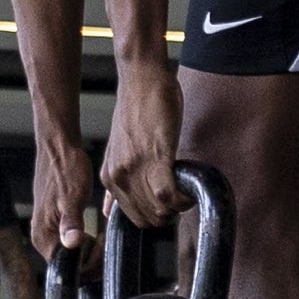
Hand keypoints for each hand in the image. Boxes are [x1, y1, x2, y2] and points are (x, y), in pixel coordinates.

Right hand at [29, 137, 96, 257]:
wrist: (59, 148)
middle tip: (106, 244)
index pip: (65, 270)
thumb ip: (72, 222)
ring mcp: (47, 231)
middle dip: (91, 261)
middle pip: (68, 266)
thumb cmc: (65, 168)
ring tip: (103, 239)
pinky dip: (85, 244)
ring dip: (89, 253)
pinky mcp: (54, 224)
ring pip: (71, 257)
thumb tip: (72, 244)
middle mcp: (41, 238)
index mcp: (43, 236)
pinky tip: (95, 234)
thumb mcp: (73, 196)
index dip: (88, 266)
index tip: (103, 250)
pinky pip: (70, 245)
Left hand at [100, 60, 186, 226]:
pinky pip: (169, 195)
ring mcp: (135, 168)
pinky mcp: (156, 157)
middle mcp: (118, 176)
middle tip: (181, 197)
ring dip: (179, 206)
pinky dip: (184, 198)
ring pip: (160, 210)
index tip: (169, 204)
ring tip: (187, 190)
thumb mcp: (118, 150)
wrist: (141, 79)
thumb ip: (116, 180)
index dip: (156, 215)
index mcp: (110, 176)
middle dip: (169, 214)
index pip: (134, 218)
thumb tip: (108, 211)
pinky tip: (190, 188)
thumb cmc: (137, 110)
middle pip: (148, 219)